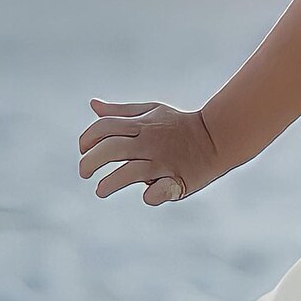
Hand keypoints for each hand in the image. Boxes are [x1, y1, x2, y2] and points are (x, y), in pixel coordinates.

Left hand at [78, 99, 221, 204]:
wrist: (217, 137)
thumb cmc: (179, 126)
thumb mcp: (151, 111)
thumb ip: (121, 112)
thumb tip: (94, 106)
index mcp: (142, 124)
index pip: (105, 128)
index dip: (87, 138)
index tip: (83, 150)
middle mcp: (150, 142)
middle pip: (112, 149)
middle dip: (91, 162)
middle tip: (84, 173)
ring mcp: (164, 162)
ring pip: (130, 172)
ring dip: (110, 183)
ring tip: (101, 190)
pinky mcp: (177, 180)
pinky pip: (160, 190)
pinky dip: (151, 195)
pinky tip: (146, 194)